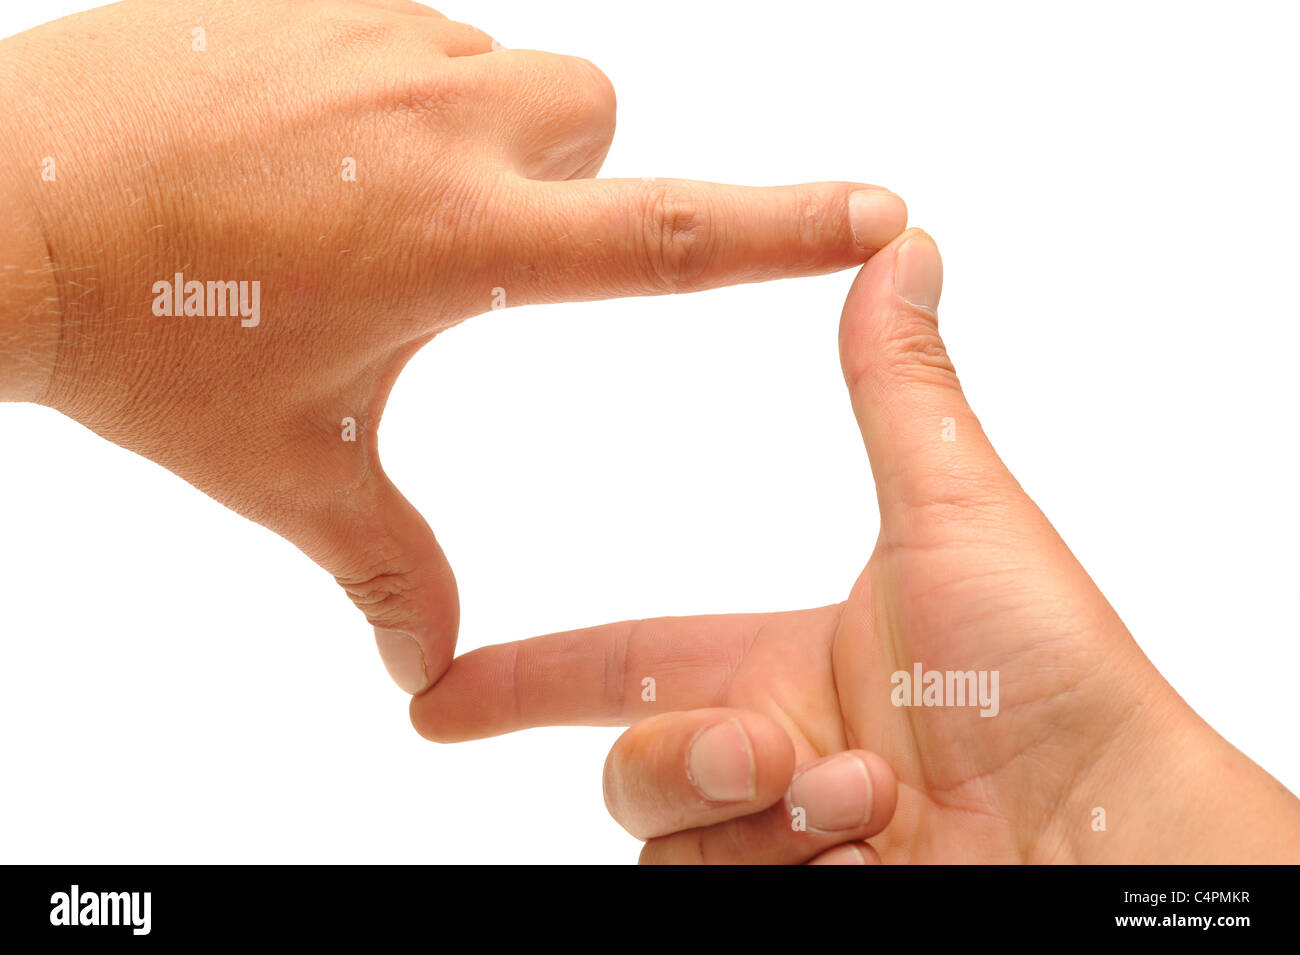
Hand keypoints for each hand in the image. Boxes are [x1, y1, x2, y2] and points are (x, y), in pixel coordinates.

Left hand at [0, 0, 906, 691]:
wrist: (5, 211)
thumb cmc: (151, 347)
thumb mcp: (292, 467)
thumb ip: (387, 566)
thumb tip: (425, 672)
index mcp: (464, 241)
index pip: (668, 240)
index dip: (788, 231)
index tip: (881, 209)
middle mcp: (445, 121)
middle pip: (596, 116)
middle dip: (565, 177)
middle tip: (458, 242)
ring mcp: (381, 40)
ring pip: (505, 74)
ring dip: (474, 136)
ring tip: (356, 199)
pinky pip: (417, 38)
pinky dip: (398, 94)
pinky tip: (304, 149)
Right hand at [413, 229, 1299, 862]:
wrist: (1110, 825)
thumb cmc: (1050, 671)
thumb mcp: (954, 515)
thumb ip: (897, 389)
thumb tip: (901, 248)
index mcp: (781, 669)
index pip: (623, 666)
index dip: (526, 681)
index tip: (442, 695)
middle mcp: (774, 759)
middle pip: (634, 768)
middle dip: (678, 758)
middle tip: (771, 749)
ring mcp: (785, 844)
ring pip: (665, 842)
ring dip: (749, 814)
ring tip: (856, 803)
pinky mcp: (800, 893)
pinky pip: (711, 889)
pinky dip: (779, 866)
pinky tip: (866, 856)